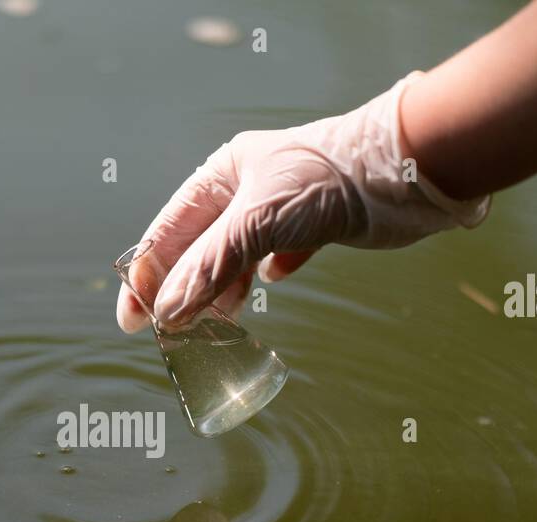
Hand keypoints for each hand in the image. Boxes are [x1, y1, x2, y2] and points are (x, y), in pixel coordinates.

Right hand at [116, 73, 489, 332]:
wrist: (402, 171)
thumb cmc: (326, 182)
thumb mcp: (256, 224)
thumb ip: (210, 267)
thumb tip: (169, 313)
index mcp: (222, 173)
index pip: (170, 230)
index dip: (149, 275)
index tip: (134, 320)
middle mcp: (246, 187)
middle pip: (198, 246)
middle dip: (182, 289)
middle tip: (168, 334)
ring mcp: (280, 205)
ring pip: (235, 255)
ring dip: (220, 291)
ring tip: (211, 328)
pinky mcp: (313, 222)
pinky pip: (275, 253)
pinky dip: (264, 273)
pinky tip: (266, 286)